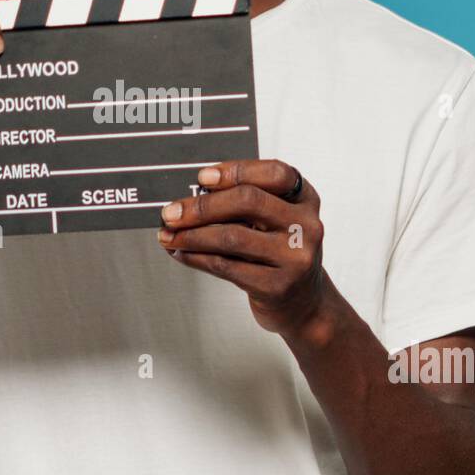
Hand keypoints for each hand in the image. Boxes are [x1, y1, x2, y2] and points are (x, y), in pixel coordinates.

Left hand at [157, 159, 326, 338]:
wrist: (304, 304)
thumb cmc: (282, 254)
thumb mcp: (275, 221)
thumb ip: (245, 205)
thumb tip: (193, 197)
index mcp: (304, 199)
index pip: (274, 174)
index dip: (237, 171)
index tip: (202, 177)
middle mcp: (306, 225)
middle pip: (248, 201)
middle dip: (202, 206)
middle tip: (172, 212)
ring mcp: (295, 257)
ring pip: (232, 237)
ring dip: (191, 235)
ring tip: (169, 235)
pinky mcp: (277, 286)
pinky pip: (226, 266)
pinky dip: (196, 258)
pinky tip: (182, 253)